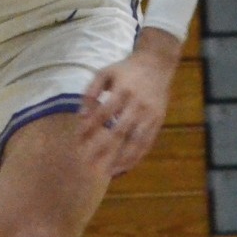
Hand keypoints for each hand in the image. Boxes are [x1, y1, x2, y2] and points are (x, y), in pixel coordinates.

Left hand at [78, 37, 177, 176]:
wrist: (157, 64)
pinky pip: (147, 143)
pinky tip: (125, 167)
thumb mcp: (105, 73)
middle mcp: (138, 104)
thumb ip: (91, 92)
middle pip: (119, 131)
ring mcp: (150, 115)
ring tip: (107, 172)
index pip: (104, 113)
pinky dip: (136, 157)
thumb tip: (81, 116)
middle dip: (103, 149)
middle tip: (88, 164)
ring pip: (136, 142)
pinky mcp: (158, 122)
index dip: (90, 127)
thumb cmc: (125, 70)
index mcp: (123, 90)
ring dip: (121, 159)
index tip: (78, 140)